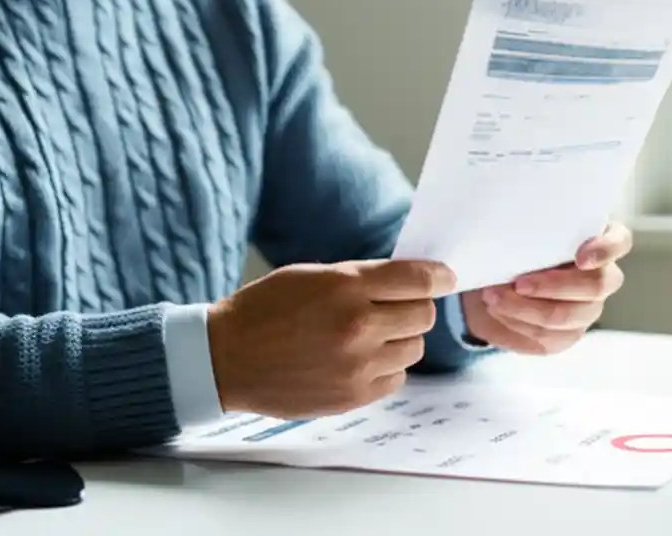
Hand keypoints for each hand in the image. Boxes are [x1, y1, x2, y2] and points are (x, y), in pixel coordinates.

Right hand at [207, 259, 454, 417]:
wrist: (226, 357)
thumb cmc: (265, 309)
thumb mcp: (312, 275)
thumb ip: (362, 277)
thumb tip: (412, 280)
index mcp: (347, 288)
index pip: (419, 280)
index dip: (439, 277)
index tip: (445, 277)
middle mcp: (358, 327)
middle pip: (423, 315)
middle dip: (413, 307)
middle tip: (391, 307)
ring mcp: (357, 366)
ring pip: (413, 349)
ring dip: (399, 339)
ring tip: (368, 335)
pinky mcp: (353, 396)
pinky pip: (396, 378)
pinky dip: (386, 368)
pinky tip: (358, 359)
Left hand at [462, 222, 632, 354]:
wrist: (494, 280)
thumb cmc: (514, 246)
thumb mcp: (519, 230)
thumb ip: (529, 229)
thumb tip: (510, 232)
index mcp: (597, 240)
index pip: (619, 242)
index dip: (605, 250)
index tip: (580, 258)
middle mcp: (601, 277)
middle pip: (596, 286)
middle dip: (553, 285)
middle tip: (518, 282)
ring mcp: (587, 309)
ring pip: (566, 316)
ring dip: (524, 308)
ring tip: (492, 296)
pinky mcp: (566, 335)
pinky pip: (546, 337)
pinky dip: (516, 323)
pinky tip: (498, 311)